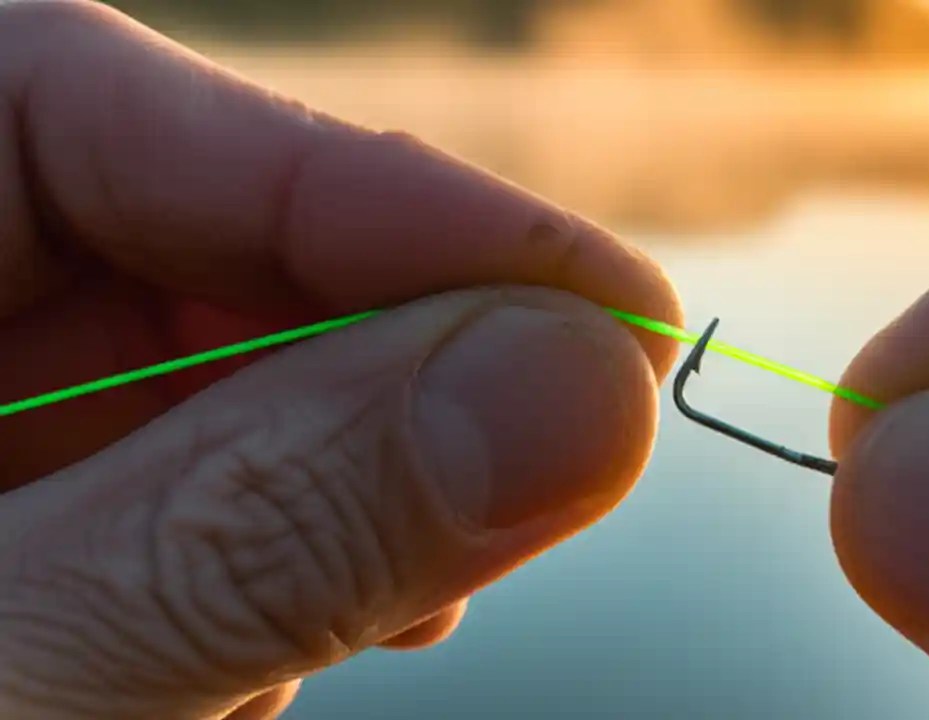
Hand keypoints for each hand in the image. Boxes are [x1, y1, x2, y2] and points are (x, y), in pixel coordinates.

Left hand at [0, 2, 679, 717]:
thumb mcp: (14, 682)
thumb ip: (267, 524)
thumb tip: (580, 392)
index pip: (78, 100)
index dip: (375, 186)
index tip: (605, 296)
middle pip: (176, 244)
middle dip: (381, 349)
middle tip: (564, 436)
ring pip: (199, 376)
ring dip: (351, 469)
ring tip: (431, 580)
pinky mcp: (18, 551)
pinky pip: (176, 495)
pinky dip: (289, 550)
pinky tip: (339, 617)